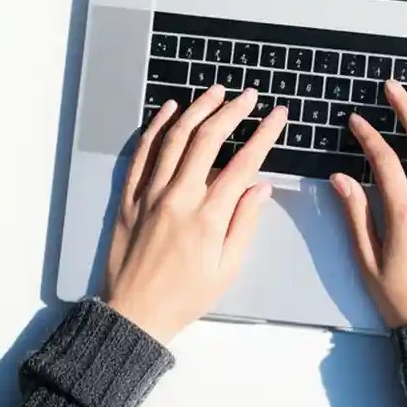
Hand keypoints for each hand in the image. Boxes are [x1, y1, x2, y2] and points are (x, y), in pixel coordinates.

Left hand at [106, 85, 286, 343]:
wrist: (134, 314)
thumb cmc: (186, 297)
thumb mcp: (227, 267)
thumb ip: (244, 223)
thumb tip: (261, 187)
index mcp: (208, 217)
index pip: (244, 163)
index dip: (264, 134)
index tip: (277, 115)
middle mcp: (178, 197)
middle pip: (208, 140)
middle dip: (232, 111)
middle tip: (249, 95)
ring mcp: (150, 194)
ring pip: (174, 138)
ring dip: (196, 110)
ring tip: (215, 91)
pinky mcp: (129, 198)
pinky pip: (142, 154)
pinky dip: (156, 127)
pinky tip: (170, 110)